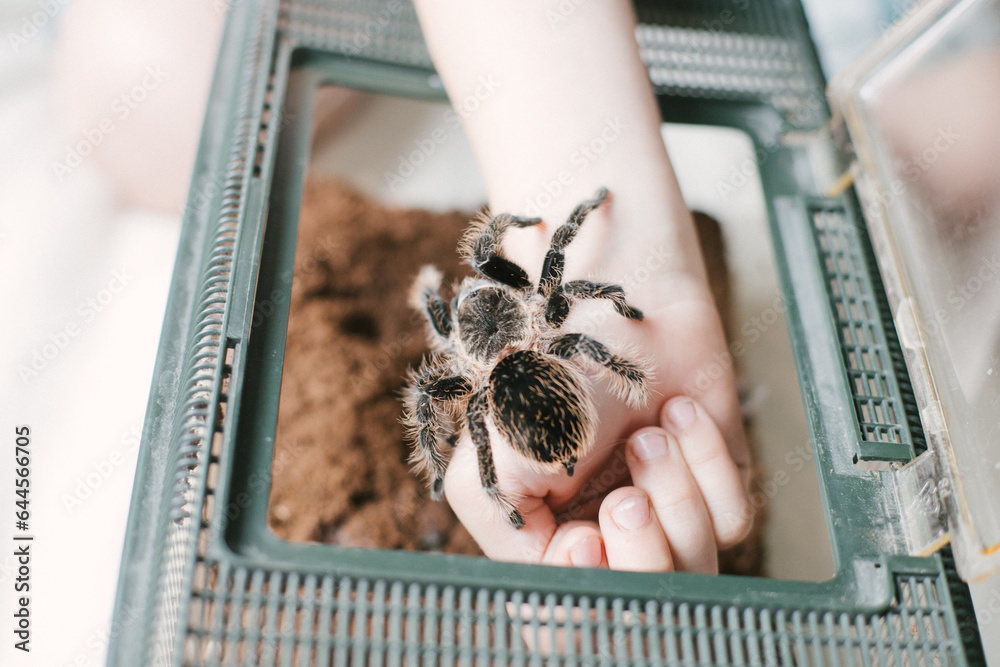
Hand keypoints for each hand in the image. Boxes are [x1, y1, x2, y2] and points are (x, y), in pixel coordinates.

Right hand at [441, 192, 752, 571]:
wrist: (619, 292)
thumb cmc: (551, 364)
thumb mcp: (499, 454)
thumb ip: (514, 535)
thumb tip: (578, 574)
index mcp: (550, 538)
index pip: (568, 618)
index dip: (585, 599)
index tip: (585, 542)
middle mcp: (608, 535)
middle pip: (643, 606)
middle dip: (643, 554)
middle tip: (626, 497)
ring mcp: (664, 512)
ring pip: (695, 567)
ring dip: (675, 495)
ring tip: (648, 435)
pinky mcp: (713, 482)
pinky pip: (733, 516)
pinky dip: (707, 461)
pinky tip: (679, 414)